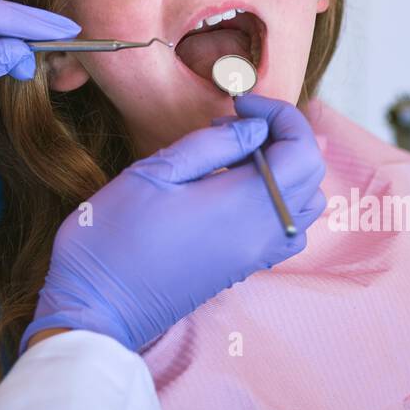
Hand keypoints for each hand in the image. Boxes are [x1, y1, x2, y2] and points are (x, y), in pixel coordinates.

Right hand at [20, 94, 328, 354]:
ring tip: (236, 154)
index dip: (280, 114)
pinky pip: (286, 228)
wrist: (98, 305)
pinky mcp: (242, 268)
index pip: (303, 150)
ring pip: (304, 204)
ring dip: (285, 168)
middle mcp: (263, 233)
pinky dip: (277, 198)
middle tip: (237, 121)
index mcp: (245, 205)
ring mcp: (256, 255)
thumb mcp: (156, 171)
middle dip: (285, 136)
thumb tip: (254, 128)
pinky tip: (232, 187)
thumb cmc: (114, 235)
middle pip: (311, 175)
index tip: (240, 103)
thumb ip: (212, 144)